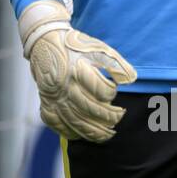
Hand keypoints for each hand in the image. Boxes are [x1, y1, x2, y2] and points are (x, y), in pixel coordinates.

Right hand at [18, 0, 136, 142]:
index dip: (111, 94)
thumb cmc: (76, 46)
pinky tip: (82, 135)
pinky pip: (56, 123)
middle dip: (108, 118)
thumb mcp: (98, 48)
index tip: (114, 92)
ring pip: (74, 120)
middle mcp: (65, 85)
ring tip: (108, 135)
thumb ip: (116, 64)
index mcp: (78, 69)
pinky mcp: (46, 102)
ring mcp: (53, 96)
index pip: (100, 91)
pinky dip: (70, 132)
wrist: (44, 41)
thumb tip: (132, 79)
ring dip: (93, 131)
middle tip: (119, 118)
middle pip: (89, 109)